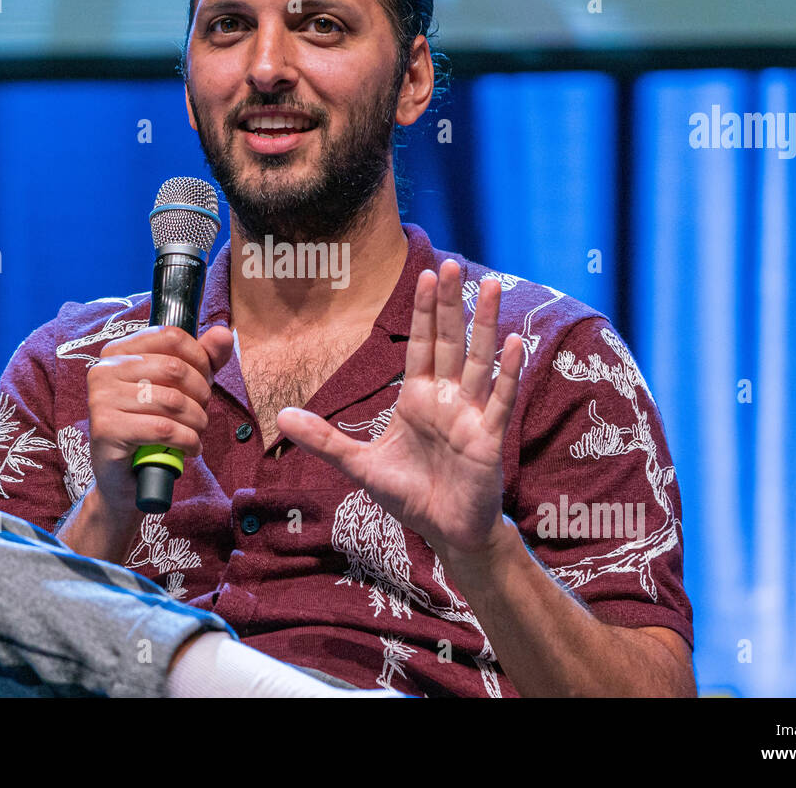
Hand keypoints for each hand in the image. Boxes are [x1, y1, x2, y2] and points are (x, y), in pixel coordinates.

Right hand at [86, 324, 233, 519]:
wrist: (124, 479)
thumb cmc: (152, 427)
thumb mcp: (182, 388)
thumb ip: (204, 359)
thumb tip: (224, 332)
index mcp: (118, 351)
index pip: (171, 337)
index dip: (200, 359)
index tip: (205, 382)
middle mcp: (104, 370)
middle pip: (174, 368)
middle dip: (201, 394)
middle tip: (201, 414)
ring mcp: (100, 399)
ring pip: (172, 400)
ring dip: (197, 421)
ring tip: (197, 433)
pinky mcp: (105, 429)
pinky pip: (163, 429)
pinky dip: (187, 441)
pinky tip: (190, 448)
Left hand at [276, 259, 523, 559]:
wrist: (444, 531)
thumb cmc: (409, 496)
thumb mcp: (359, 466)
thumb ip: (324, 440)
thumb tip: (281, 418)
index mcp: (417, 398)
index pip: (420, 345)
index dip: (424, 311)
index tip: (426, 275)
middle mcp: (446, 399)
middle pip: (449, 341)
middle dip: (450, 304)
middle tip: (453, 264)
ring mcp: (470, 415)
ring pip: (478, 361)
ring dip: (483, 324)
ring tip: (488, 287)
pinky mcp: (488, 438)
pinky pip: (499, 400)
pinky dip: (508, 373)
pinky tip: (514, 342)